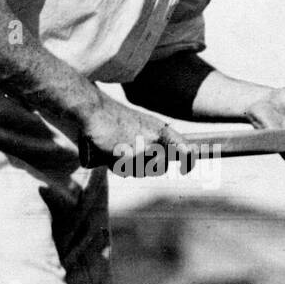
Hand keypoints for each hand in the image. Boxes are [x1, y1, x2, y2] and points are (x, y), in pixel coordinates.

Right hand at [81, 95, 195, 177]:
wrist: (95, 112)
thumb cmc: (116, 119)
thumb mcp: (141, 124)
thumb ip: (155, 139)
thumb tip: (170, 159)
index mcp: (161, 129)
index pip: (185, 149)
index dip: (189, 161)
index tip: (188, 168)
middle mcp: (156, 139)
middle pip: (161, 167)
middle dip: (148, 167)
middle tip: (132, 155)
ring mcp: (143, 149)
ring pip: (142, 171)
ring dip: (131, 167)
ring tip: (118, 150)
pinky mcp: (129, 157)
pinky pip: (126, 171)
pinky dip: (117, 167)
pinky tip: (110, 152)